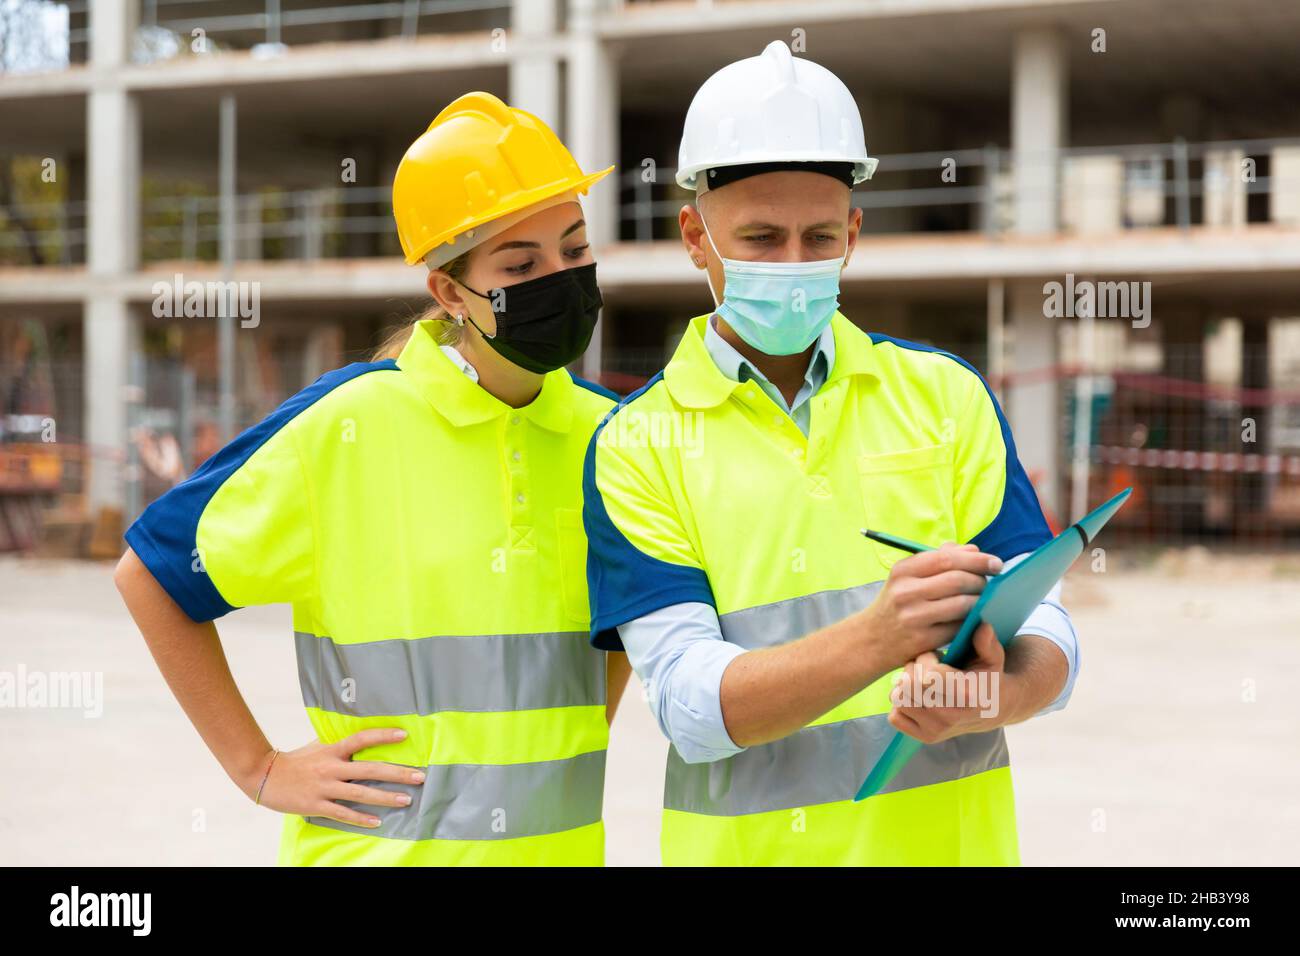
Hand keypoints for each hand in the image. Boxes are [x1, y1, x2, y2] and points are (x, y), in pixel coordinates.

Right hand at [246, 729, 424, 827]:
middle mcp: (331, 767)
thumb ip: (338, 743)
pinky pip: (343, 813)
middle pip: (369, 769)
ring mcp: (324, 787)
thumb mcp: (318, 745)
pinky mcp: (317, 805)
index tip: (404, 736)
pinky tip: (377, 821)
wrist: (264, 776)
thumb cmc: (296, 760)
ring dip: (386, 797)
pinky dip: (361, 818)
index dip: (382, 736)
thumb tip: (361, 736)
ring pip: (361, 793)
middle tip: (419, 777)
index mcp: (332, 750)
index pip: (361, 739)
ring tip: (406, 800)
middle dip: (397, 773)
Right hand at [860, 542, 1002, 666]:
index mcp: (903, 571)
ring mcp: (913, 617)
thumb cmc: (897, 603)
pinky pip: (958, 627)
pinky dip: (971, 622)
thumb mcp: (907, 577)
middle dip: (981, 581)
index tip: (996, 563)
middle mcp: (905, 592)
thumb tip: (974, 550)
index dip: (977, 559)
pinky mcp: (922, 640)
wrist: (872, 640)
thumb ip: (939, 559)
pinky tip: (973, 618)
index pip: (946, 558)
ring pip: (962, 604)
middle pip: (957, 580)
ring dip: (980, 602)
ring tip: (983, 600)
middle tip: (990, 584)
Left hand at [888, 622, 1014, 742]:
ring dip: (904, 685)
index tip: (936, 655)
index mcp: (968, 696)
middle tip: (925, 666)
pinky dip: (902, 704)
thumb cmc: (988, 676)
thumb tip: (982, 626)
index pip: (928, 675)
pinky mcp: (925, 738)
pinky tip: (918, 696)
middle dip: (912, 669)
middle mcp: (951, 717)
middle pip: (908, 685)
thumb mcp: (993, 657)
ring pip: (898, 699)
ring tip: (922, 681)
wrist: (993, 708)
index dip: (926, 659)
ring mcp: (937, 731)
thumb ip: (987, 642)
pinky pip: (894, 716)